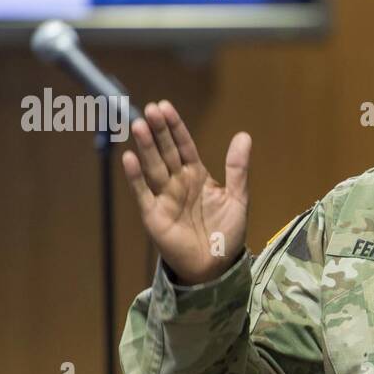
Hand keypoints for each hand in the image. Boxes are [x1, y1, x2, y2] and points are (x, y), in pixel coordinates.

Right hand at [121, 100, 250, 285]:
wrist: (216, 266)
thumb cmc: (226, 233)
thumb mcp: (237, 198)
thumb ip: (238, 168)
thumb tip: (244, 135)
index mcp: (197, 176)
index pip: (184, 146)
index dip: (175, 127)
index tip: (165, 107)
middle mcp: (178, 183)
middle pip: (166, 152)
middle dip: (159, 131)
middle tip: (150, 109)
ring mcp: (164, 197)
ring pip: (153, 167)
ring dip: (146, 147)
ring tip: (139, 125)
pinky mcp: (154, 215)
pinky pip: (143, 193)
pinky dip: (135, 177)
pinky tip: (129, 158)